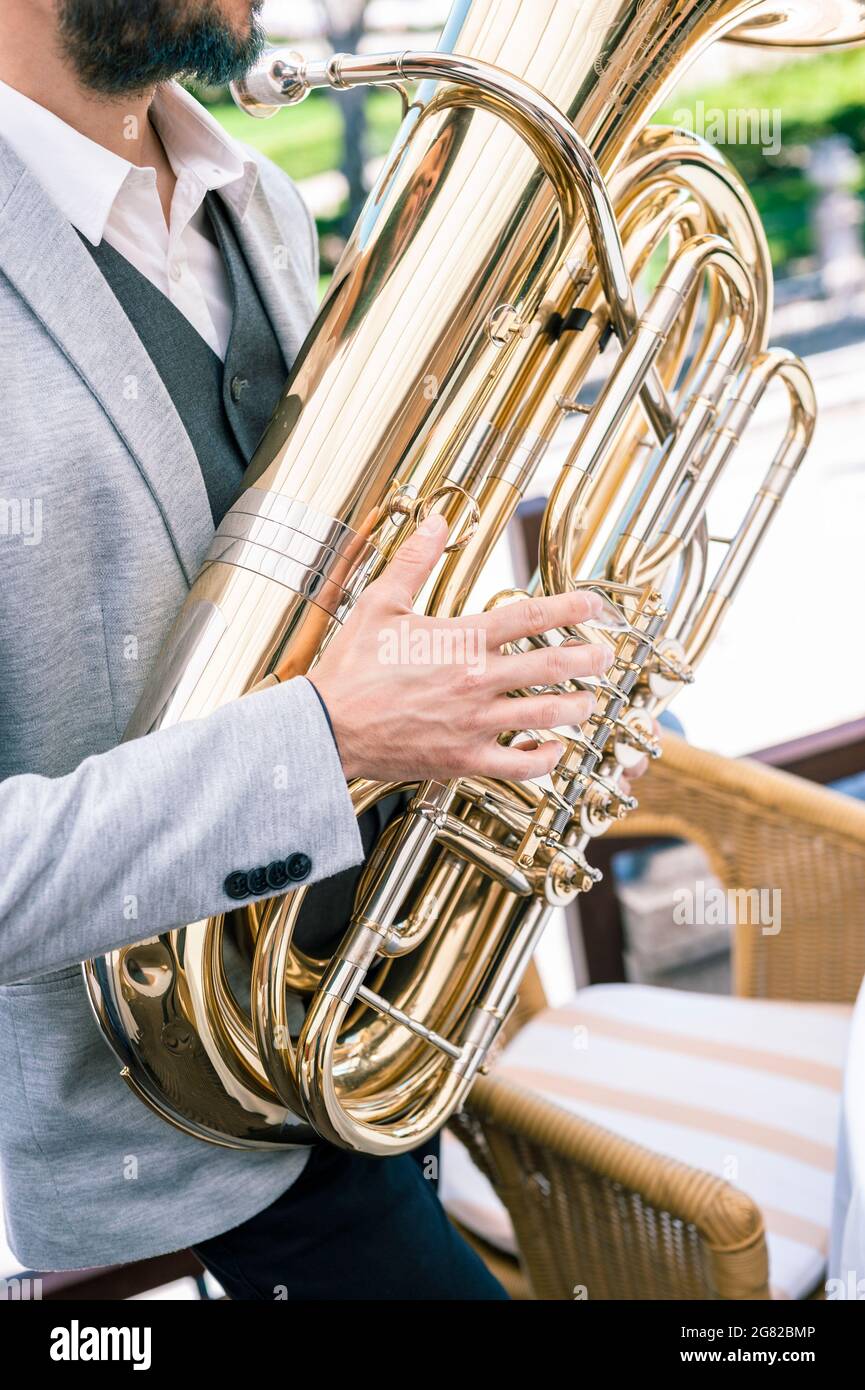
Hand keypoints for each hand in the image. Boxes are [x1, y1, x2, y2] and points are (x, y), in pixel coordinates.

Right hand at [310, 514, 615, 783]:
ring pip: (547, 715)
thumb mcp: (380, 604)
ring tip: (589, 701)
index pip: (531, 615)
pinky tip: (552, 748)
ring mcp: (475, 724)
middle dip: (589, 659)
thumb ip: (414, 562)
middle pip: (553, 665)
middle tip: (606, 656)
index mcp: (461, 639)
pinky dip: (545, 758)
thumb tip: (436, 521)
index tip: (594, 606)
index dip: (571, 606)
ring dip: (577, 706)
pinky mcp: (466, 759)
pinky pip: (521, 766)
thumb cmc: (351, 668)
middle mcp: (477, 680)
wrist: (328, 727)